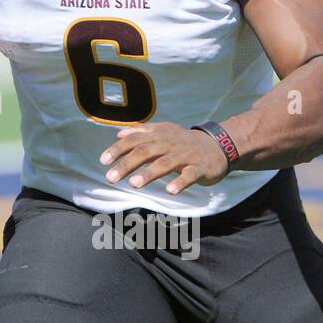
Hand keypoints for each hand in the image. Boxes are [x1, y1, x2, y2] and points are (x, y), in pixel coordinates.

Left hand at [99, 122, 228, 195]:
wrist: (219, 145)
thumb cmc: (185, 142)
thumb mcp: (164, 131)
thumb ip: (142, 131)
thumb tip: (119, 133)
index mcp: (160, 135)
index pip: (135, 139)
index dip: (118, 148)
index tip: (103, 160)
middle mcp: (170, 144)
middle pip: (146, 151)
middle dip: (127, 163)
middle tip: (111, 177)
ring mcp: (186, 156)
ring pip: (166, 163)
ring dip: (149, 173)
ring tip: (134, 184)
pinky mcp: (200, 168)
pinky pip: (189, 175)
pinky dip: (180, 182)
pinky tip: (169, 191)